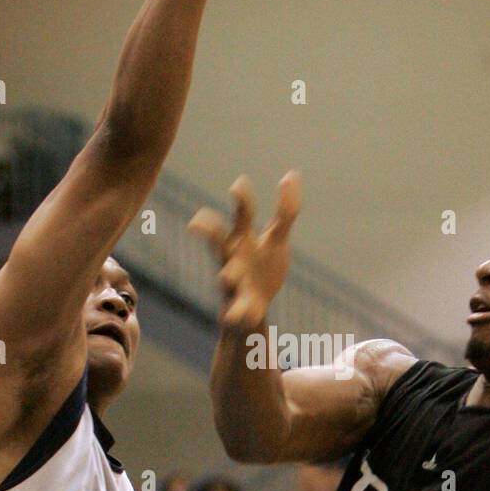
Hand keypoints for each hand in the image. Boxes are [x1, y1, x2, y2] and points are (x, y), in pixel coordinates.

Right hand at [189, 173, 300, 331]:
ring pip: (225, 276)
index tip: (238, 184)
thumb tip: (292, 173)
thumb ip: (285, 211)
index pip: (242, 215)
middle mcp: (232, 258)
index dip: (241, 199)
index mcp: (242, 239)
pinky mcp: (240, 308)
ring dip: (227, 275)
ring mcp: (233, 284)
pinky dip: (237, 313)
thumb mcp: (276, 240)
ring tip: (226, 278)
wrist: (251, 314)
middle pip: (219, 240)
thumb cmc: (261, 268)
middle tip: (197, 223)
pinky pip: (236, 311)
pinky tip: (236, 316)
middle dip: (210, 231)